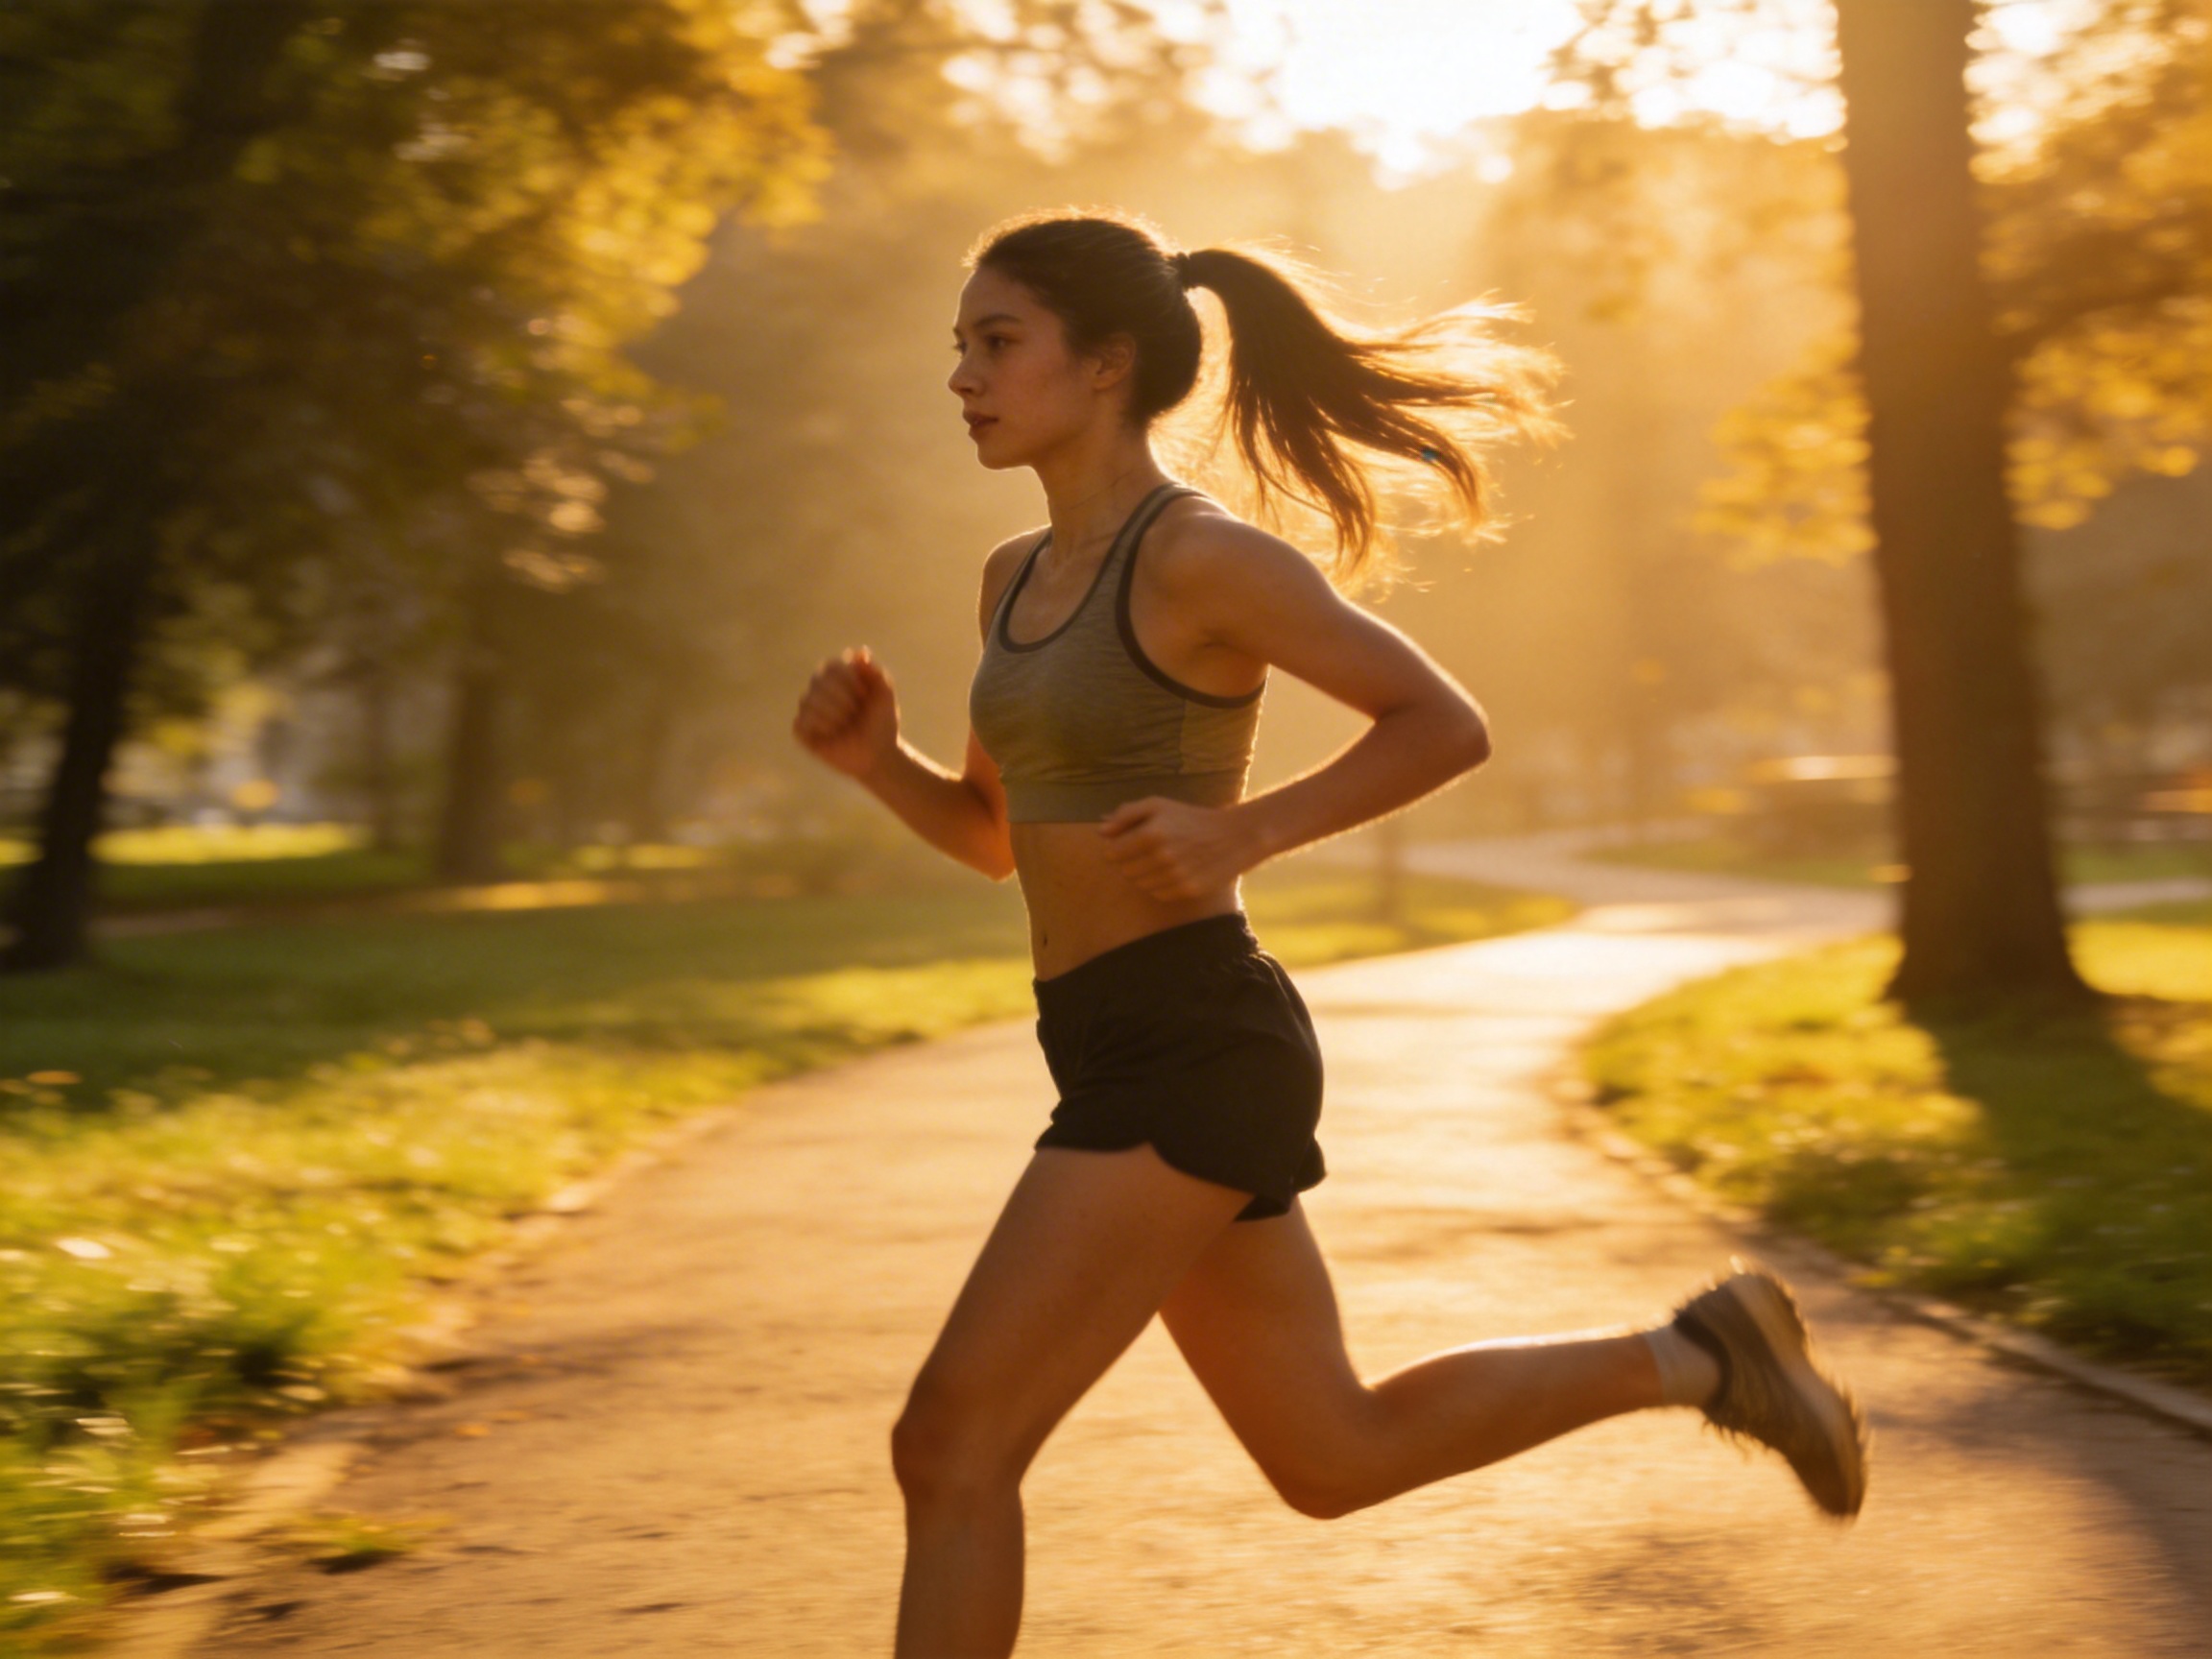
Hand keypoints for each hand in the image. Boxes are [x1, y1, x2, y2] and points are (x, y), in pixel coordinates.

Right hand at [792, 646, 899, 778]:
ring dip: (834, 715)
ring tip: (846, 725)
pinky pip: (800, 721)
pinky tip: (833, 735)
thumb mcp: (885, 695)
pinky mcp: (802, 730)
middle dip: (843, 700)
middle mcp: (819, 688)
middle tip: (855, 713)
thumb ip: (874, 671)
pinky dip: (821, 728)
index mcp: (837, 676)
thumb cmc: (882, 723)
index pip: (831, 666)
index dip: (848, 680)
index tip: (863, 695)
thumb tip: (859, 652)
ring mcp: (808, 709)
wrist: (878, 755)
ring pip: (807, 701)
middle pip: (818, 681)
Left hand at [1097, 796, 1262, 900]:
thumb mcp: (1158, 805)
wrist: (1232, 837)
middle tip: (1146, 852)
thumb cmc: (1189, 818)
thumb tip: (1101, 831)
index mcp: (1152, 833)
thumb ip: (1126, 814)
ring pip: (1139, 885)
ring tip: (1160, 861)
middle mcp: (1162, 856)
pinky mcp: (1187, 890)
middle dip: (1129, 862)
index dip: (1116, 849)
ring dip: (1144, 874)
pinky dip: (1160, 885)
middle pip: (1124, 872)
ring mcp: (1175, 876)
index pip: (1112, 854)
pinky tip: (1173, 871)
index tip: (1127, 845)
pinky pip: (1157, 894)